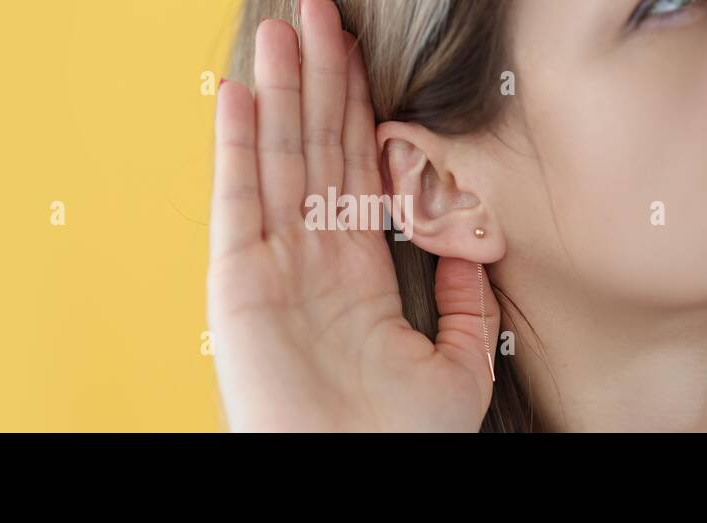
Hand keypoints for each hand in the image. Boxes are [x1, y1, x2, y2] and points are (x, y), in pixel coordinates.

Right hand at [206, 0, 499, 431]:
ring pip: (278, 156)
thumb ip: (463, 300)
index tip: (356, 52)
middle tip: (315, 11)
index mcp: (358, 269)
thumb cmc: (397, 440)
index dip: (356, 106)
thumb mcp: (458, 363)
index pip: (355, 167)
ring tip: (282, 28)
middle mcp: (312, 256)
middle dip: (317, 76)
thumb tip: (470, 241)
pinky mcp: (237, 279)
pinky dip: (236, 146)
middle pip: (315, 145)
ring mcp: (272, 262)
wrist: (350, 477)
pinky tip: (240, 93)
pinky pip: (237, 199)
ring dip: (279, 90)